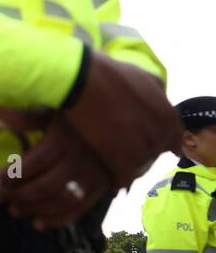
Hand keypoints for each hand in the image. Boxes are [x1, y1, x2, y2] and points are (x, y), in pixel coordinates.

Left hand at [0, 108, 113, 228]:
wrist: (117, 127)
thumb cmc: (76, 119)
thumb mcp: (52, 111)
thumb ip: (27, 117)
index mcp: (64, 140)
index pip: (34, 163)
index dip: (11, 175)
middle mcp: (79, 161)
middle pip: (44, 186)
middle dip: (17, 195)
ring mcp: (92, 177)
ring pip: (59, 201)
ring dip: (34, 209)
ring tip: (13, 211)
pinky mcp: (100, 188)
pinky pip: (78, 209)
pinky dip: (57, 220)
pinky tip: (37, 223)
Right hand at [61, 52, 180, 188]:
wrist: (79, 78)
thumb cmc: (103, 71)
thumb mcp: (139, 72)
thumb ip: (154, 88)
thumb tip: (160, 95)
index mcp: (164, 109)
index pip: (174, 133)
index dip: (165, 141)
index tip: (159, 147)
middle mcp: (157, 127)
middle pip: (157, 149)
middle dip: (146, 154)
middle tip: (131, 156)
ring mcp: (137, 140)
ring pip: (141, 164)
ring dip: (133, 168)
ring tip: (120, 169)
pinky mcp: (117, 152)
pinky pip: (124, 173)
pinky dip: (119, 178)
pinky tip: (112, 181)